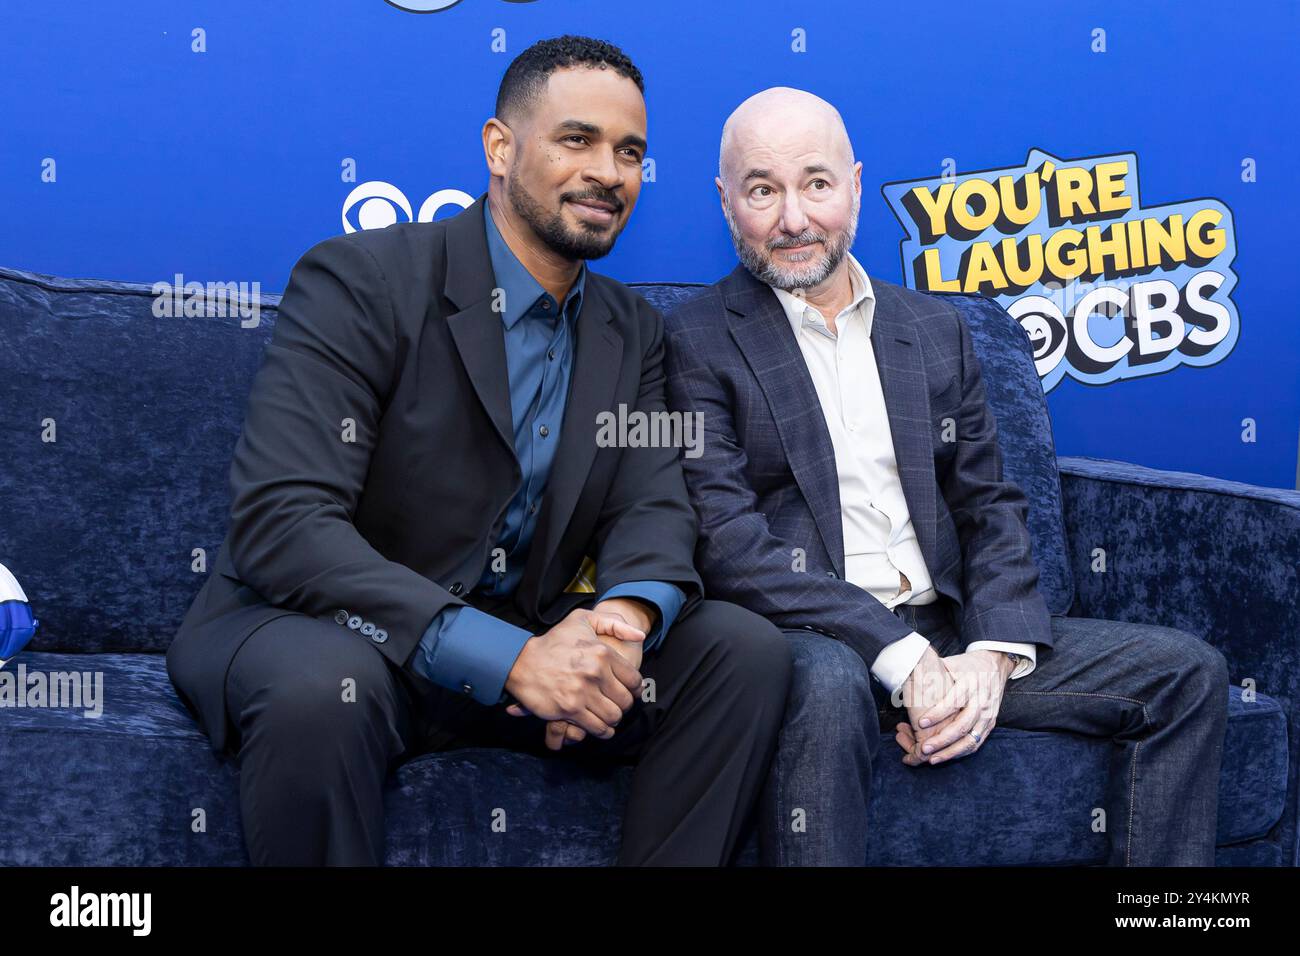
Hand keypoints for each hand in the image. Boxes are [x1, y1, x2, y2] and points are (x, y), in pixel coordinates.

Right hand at [502, 608, 645, 750]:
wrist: (522, 661)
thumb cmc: (554, 641)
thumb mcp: (583, 619)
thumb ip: (614, 624)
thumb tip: (640, 636)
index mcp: (602, 653)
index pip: (634, 680)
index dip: (635, 689)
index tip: (630, 692)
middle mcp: (595, 673)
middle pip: (625, 700)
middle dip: (624, 705)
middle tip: (617, 705)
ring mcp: (582, 693)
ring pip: (613, 716)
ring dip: (614, 719)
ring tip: (609, 716)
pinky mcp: (570, 710)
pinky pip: (597, 727)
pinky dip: (603, 731)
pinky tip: (601, 728)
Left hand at [895, 649, 1013, 764]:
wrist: (995, 665)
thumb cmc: (966, 665)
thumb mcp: (950, 663)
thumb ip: (932, 672)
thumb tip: (906, 674)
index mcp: (970, 683)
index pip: (954, 701)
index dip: (938, 714)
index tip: (920, 723)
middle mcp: (981, 700)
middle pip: (963, 725)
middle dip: (943, 739)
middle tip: (924, 748)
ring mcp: (988, 714)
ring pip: (971, 739)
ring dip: (951, 751)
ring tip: (932, 759)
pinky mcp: (991, 724)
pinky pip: (977, 742)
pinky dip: (961, 752)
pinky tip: (945, 756)